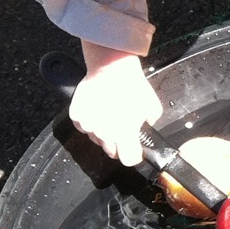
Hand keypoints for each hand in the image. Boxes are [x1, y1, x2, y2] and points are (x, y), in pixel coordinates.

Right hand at [70, 43, 160, 166]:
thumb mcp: (153, 107)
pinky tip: (98, 111)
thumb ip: (150, 123)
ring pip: (96, 140)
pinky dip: (90, 123)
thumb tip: (146, 126)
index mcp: (124, 135)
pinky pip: (83, 128)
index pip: (128, 160)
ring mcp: (88, 126)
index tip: (135, 150)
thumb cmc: (132, 86)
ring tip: (110, 116)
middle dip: (119, 144)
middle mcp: (104, 134)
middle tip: (123, 130)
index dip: (133, 156)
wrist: (111, 69)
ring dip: (103, 134)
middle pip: (111, 151)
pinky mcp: (76, 116)